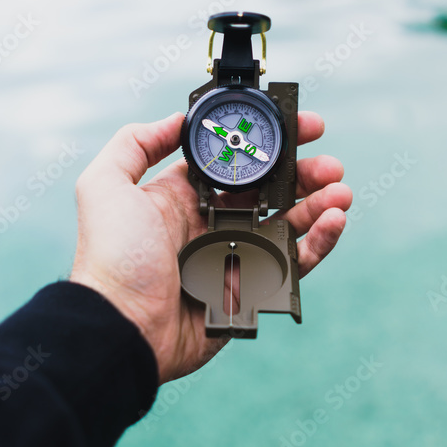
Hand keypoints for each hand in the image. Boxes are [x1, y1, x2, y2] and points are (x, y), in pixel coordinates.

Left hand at [70, 111, 351, 382]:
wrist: (121, 327)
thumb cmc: (112, 259)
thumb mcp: (104, 186)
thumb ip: (135, 143)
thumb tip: (177, 119)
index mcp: (182, 197)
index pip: (235, 162)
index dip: (268, 144)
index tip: (298, 127)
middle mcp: (211, 223)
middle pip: (270, 191)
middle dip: (304, 174)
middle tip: (330, 165)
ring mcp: (233, 257)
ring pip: (289, 225)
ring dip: (319, 205)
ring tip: (341, 193)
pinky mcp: (250, 290)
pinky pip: (293, 264)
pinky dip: (318, 244)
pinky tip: (333, 224)